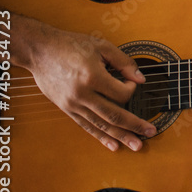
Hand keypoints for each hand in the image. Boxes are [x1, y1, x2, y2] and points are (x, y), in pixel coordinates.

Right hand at [24, 21, 155, 150]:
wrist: (41, 51)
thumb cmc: (71, 46)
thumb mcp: (102, 46)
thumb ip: (124, 62)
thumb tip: (141, 79)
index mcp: (92, 77)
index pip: (121, 94)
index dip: (131, 89)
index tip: (130, 81)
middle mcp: (82, 95)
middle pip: (114, 116)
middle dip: (134, 125)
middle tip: (151, 131)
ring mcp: (73, 105)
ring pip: (101, 125)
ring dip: (121, 136)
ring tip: (137, 145)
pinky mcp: (67, 109)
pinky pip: (87, 126)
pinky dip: (101, 137)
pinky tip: (113, 145)